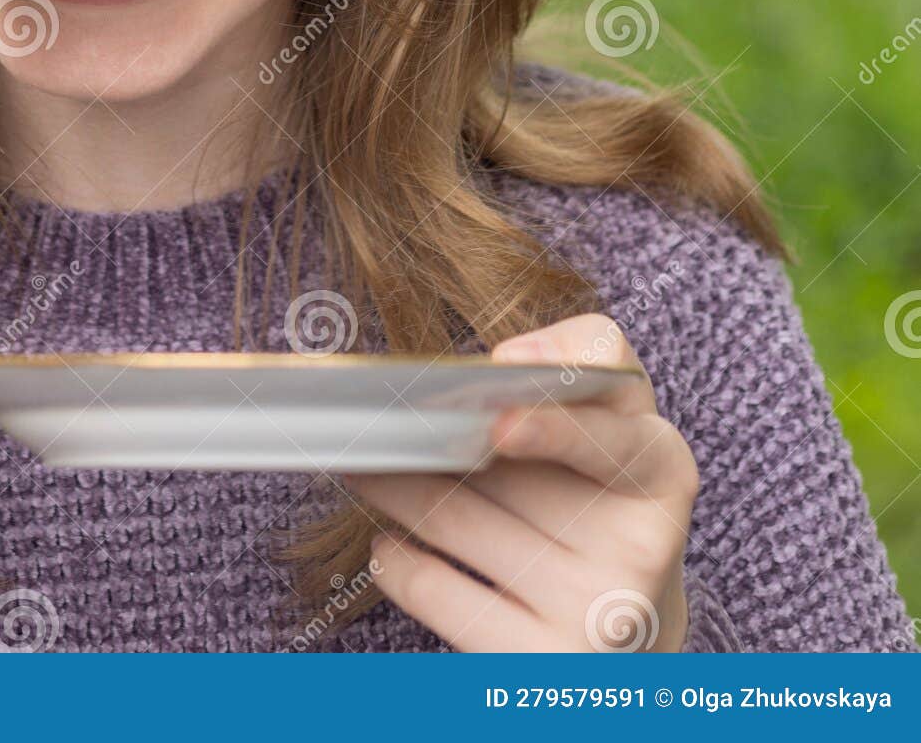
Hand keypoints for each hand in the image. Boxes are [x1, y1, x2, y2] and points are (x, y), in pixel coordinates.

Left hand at [346, 314, 695, 651]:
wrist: (633, 638)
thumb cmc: (600, 499)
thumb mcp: (616, 426)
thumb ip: (579, 363)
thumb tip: (507, 360)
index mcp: (661, 471)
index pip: (615, 439)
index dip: (555, 430)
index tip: (497, 420)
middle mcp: (640, 547)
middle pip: (503, 471)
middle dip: (433, 438)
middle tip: (377, 418)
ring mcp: (595, 614)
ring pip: (456, 519)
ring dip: (393, 484)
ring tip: (364, 466)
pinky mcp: (544, 664)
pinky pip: (439, 592)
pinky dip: (398, 561)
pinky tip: (390, 544)